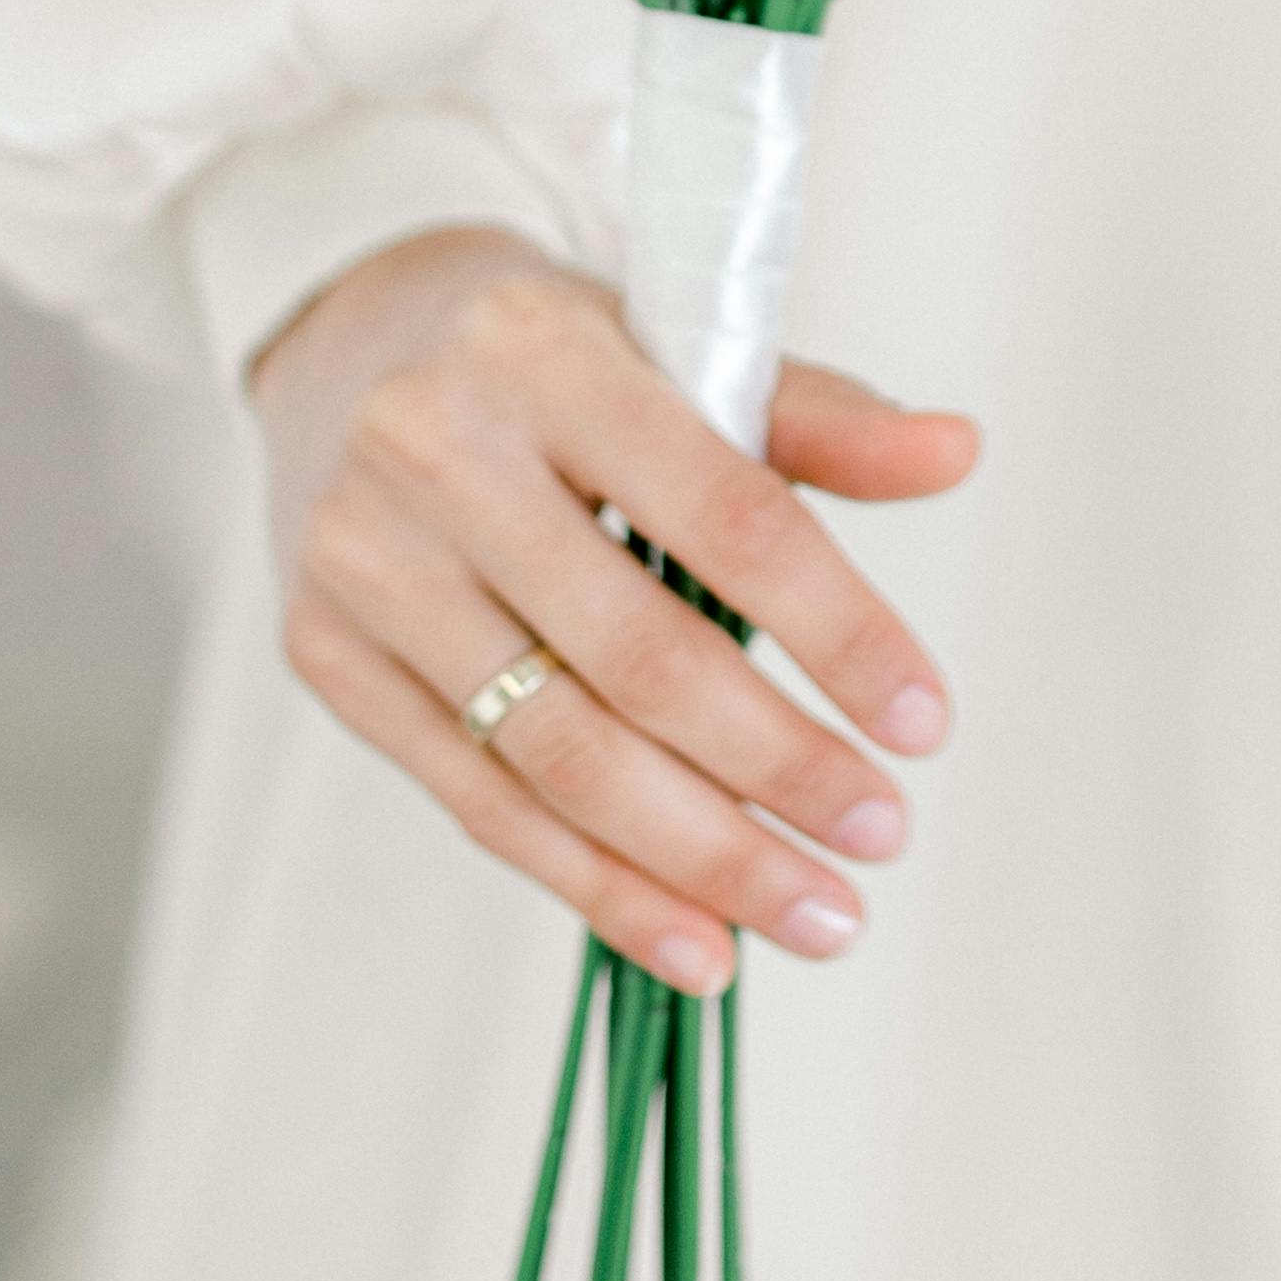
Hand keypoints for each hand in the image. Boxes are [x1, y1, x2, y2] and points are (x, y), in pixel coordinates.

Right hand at [252, 225, 977, 997]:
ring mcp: (369, 563)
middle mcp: (440, 454)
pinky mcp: (325, 655)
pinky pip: (479, 799)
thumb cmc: (551, 354)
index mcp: (549, 352)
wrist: (353, 340)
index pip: (726, 517)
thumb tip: (955, 454)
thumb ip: (817, 414)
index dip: (836, 631)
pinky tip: (698, 940)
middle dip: (779, 768)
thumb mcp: (676, 340)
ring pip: (558, 753)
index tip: (926, 723)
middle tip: (883, 837)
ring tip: (818, 915)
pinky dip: (597, 886)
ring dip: (703, 858)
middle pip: (638, 658)